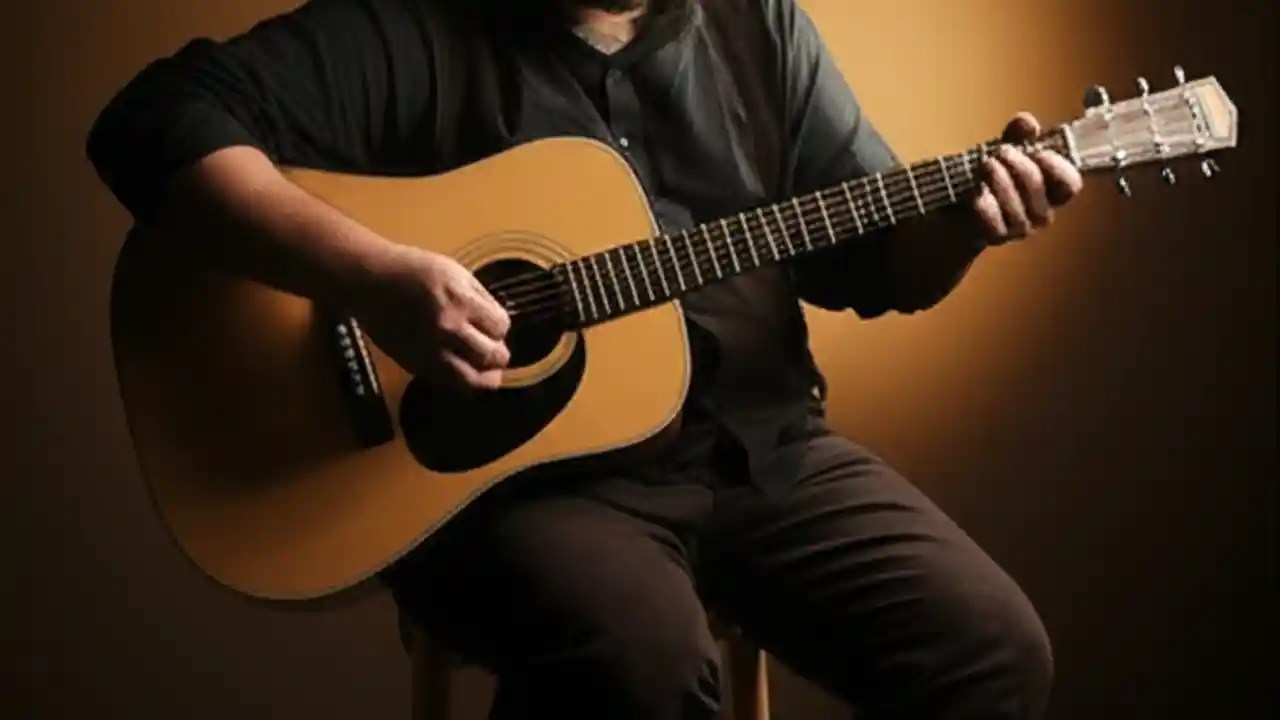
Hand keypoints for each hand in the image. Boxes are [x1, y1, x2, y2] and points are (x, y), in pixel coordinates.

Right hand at [346, 245, 510, 390]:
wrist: (369, 281)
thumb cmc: (413, 270)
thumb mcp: (454, 271)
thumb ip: (479, 297)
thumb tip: (498, 322)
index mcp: (461, 301)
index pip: (501, 327)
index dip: (500, 327)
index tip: (493, 325)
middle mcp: (449, 329)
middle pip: (493, 356)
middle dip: (499, 354)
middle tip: (494, 349)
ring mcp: (431, 350)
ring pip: (474, 380)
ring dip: (486, 377)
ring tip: (487, 372)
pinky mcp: (415, 365)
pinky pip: (448, 384)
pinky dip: (462, 382)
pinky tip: (463, 372)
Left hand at [971, 112, 1083, 243]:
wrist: (954, 210)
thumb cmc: (986, 178)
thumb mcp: (1001, 151)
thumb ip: (1016, 136)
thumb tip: (1027, 122)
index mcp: (1050, 190)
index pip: (1070, 184)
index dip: (1058, 167)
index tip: (1040, 152)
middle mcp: (1040, 213)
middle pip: (1038, 186)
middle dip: (1018, 164)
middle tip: (1000, 151)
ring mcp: (1019, 228)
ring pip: (1016, 204)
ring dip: (999, 179)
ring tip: (984, 164)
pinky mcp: (996, 237)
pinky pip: (995, 220)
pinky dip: (985, 203)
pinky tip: (976, 192)